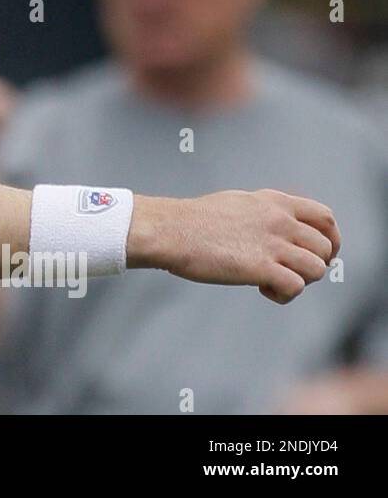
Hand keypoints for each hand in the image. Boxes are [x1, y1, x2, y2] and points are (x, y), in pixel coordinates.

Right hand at [129, 189, 339, 303]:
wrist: (168, 230)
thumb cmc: (193, 220)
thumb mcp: (238, 203)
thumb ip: (264, 212)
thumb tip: (276, 228)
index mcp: (274, 202)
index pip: (325, 217)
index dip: (329, 239)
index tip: (315, 254)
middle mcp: (279, 220)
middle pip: (325, 248)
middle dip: (314, 265)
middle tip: (288, 273)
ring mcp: (271, 243)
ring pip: (317, 269)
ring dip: (301, 281)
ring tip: (273, 281)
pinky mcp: (260, 267)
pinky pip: (295, 286)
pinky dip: (284, 294)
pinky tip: (262, 289)